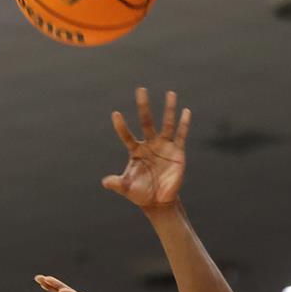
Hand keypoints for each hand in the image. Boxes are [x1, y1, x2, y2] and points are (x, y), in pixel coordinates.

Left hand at [103, 87, 190, 210]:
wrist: (158, 202)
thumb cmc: (141, 193)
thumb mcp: (127, 188)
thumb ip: (117, 184)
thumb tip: (105, 182)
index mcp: (136, 150)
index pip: (126, 135)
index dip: (121, 126)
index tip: (115, 114)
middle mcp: (150, 144)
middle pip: (146, 121)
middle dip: (143, 106)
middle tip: (140, 89)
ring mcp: (164, 146)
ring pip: (166, 124)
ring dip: (168, 109)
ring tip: (170, 93)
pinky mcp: (177, 152)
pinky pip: (181, 135)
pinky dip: (184, 124)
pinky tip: (186, 111)